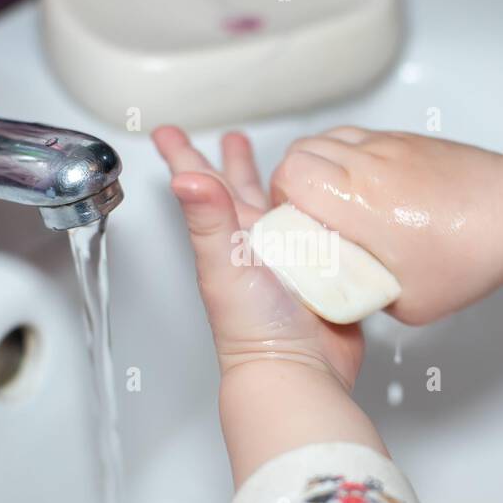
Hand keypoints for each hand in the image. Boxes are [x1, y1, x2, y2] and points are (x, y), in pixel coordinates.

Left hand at [152, 126, 363, 389]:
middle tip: (232, 138)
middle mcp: (256, 246)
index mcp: (228, 236)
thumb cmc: (252, 328)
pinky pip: (327, 239)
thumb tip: (183, 178)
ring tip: (289, 166)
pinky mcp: (325, 275)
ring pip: (287, 212)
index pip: (203, 186)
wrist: (299, 370)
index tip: (166, 133)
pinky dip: (330, 220)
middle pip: (242, 193)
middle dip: (235, 164)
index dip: (186, 157)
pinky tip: (336, 210)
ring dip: (285, 187)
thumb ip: (207, 217)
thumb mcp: (224, 263)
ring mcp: (291, 261)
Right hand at [267, 127, 502, 323]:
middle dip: (290, 182)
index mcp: (358, 201)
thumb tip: (354, 292)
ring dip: (316, 165)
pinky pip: (356, 137)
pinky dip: (345, 157)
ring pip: (326, 138)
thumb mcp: (410, 303)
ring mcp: (387, 147)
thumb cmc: (471, 254)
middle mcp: (367, 165)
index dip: (280, 201)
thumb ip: (369, 294)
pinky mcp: (405, 141)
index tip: (293, 226)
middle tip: (306, 214)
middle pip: (299, 152)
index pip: (288, 176)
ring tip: (331, 198)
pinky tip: (364, 187)